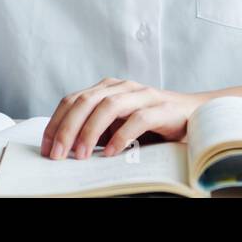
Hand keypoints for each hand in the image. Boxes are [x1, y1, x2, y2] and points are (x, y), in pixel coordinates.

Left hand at [40, 77, 205, 159]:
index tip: (46, 146)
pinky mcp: (162, 108)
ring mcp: (143, 95)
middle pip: (86, 101)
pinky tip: (111, 152)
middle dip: (67, 128)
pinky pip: (138, 118)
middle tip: (57, 154)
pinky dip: (121, 135)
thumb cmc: (151, 123)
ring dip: (90, 131)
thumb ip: (95, 129)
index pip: (73, 99)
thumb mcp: (117, 124)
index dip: (57, 122)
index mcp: (108, 88)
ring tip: (80, 155)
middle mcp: (123, 87)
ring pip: (109, 105)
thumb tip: (64, 148)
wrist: (194, 115)